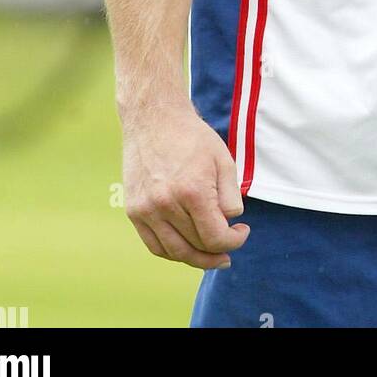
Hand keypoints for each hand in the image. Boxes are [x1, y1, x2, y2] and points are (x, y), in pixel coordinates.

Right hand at [122, 102, 250, 268]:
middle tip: (229, 247)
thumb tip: (230, 221)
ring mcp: (146, 209)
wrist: (153, 118)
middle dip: (217, 250)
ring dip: (195, 258)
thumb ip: (231, 195)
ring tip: (211, 255)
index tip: (242, 232)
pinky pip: (153, 245)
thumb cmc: (192, 136)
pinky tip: (187, 248)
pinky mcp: (134, 210)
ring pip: (174, 251)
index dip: (234, 241)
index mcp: (192, 191)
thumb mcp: (223, 159)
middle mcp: (166, 204)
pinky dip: (171, 252)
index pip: (215, 237)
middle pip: (196, 246)